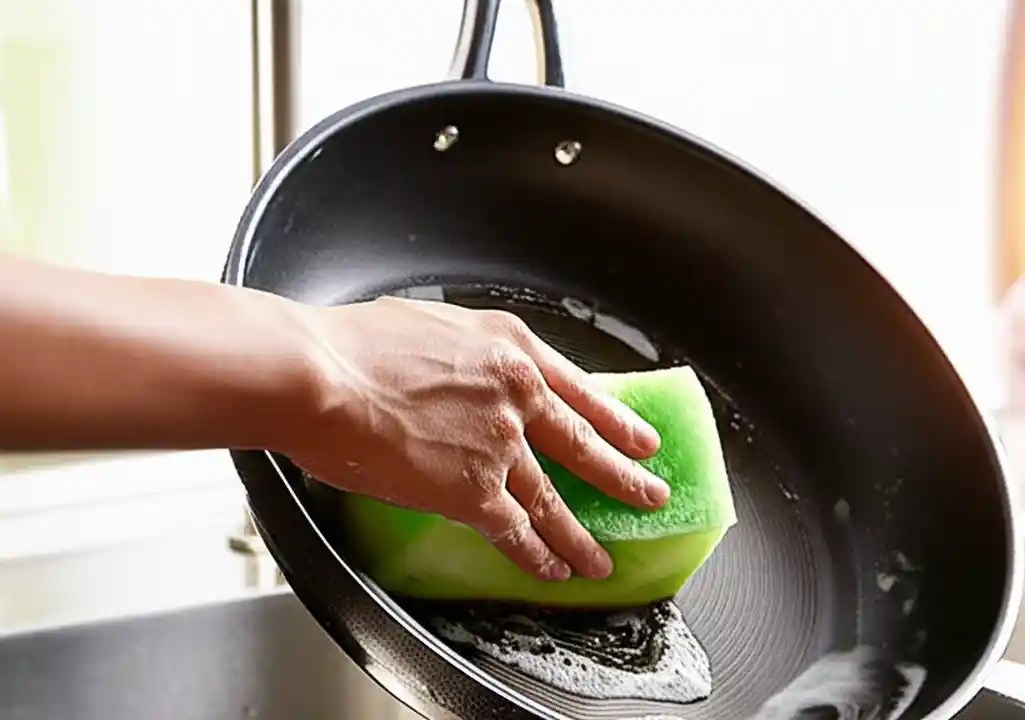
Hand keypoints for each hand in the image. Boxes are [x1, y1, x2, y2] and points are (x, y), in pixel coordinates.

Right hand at [286, 296, 667, 581]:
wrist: (322, 375)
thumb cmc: (354, 345)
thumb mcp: (433, 324)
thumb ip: (466, 353)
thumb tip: (463, 371)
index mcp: (510, 348)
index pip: (579, 389)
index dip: (615, 418)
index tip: (640, 438)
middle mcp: (518, 396)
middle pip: (585, 444)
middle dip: (623, 476)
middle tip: (651, 494)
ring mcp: (500, 446)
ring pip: (554, 500)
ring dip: (581, 535)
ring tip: (603, 557)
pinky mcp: (473, 491)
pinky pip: (516, 530)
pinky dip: (537, 555)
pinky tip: (552, 569)